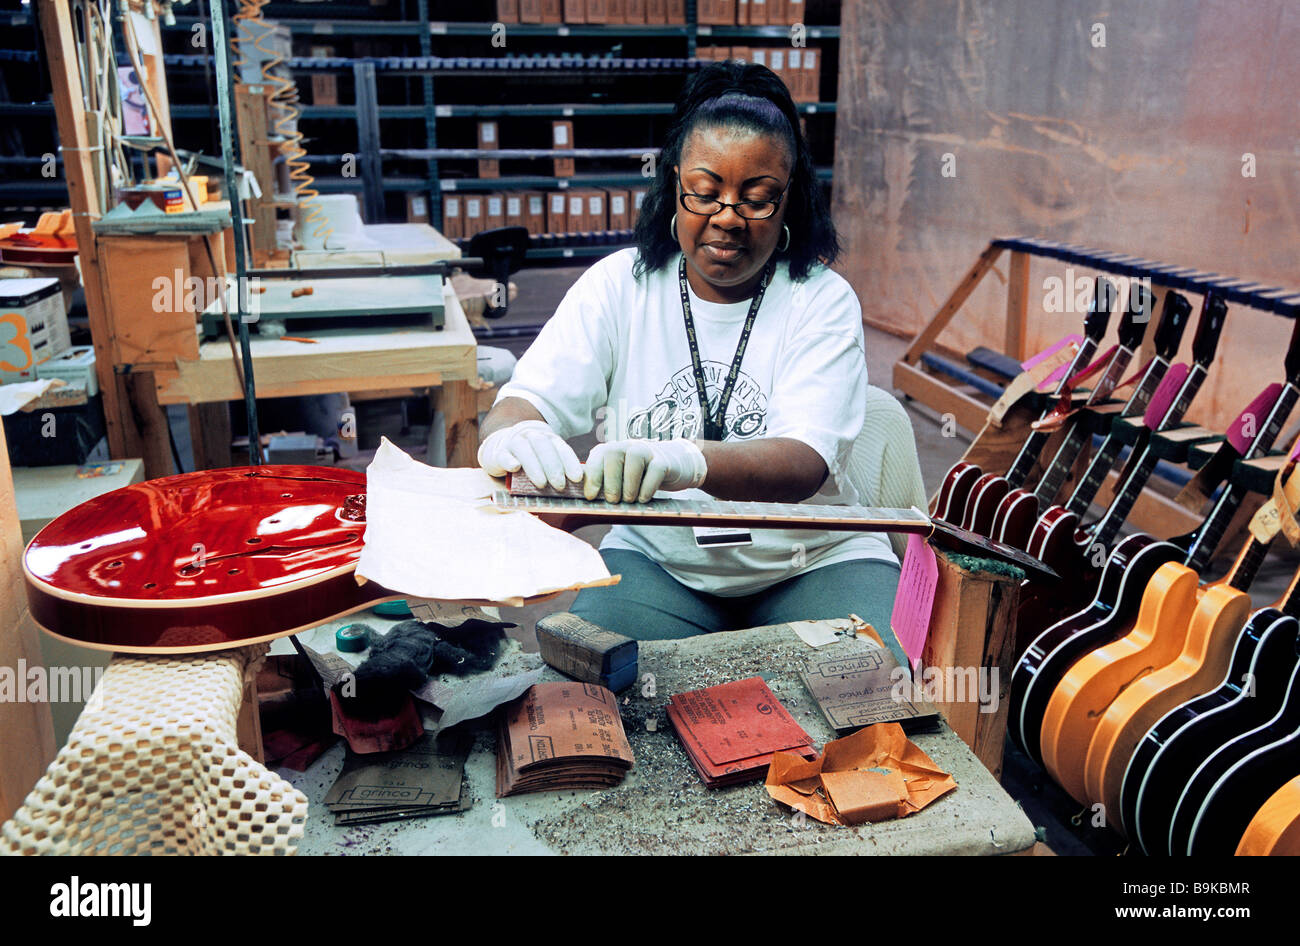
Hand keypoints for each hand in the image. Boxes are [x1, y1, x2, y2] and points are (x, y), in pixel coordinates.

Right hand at [477, 420, 581, 489]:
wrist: (503, 449)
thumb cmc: (531, 462)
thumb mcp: (546, 464)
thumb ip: (559, 472)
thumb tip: (577, 489)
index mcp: (548, 439)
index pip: (561, 448)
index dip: (570, 463)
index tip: (577, 479)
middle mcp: (532, 437)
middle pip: (544, 446)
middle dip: (554, 466)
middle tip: (560, 485)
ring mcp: (514, 443)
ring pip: (524, 448)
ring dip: (534, 466)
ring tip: (541, 484)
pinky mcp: (499, 453)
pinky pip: (504, 455)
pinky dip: (509, 460)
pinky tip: (515, 467)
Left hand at [583, 439, 707, 502]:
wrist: (675, 465)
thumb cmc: (641, 475)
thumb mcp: (621, 477)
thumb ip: (605, 482)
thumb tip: (588, 497)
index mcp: (614, 449)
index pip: (598, 455)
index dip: (592, 475)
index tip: (590, 495)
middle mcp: (629, 446)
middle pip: (613, 453)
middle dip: (610, 480)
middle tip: (612, 500)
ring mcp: (648, 451)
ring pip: (634, 459)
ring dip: (629, 483)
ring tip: (628, 500)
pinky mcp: (665, 461)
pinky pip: (655, 470)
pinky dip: (647, 487)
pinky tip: (643, 499)